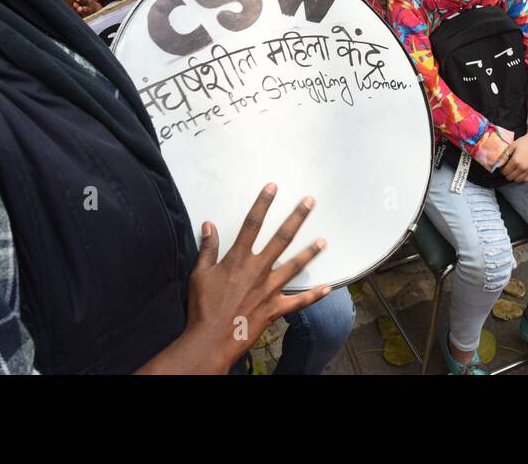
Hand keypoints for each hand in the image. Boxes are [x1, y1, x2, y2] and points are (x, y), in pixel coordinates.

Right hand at [181, 185, 329, 372]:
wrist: (210, 340)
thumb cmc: (202, 307)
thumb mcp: (199, 274)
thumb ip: (208, 248)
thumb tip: (209, 225)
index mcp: (238, 259)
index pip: (252, 224)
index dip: (263, 204)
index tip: (273, 187)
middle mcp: (258, 270)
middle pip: (281, 238)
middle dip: (297, 218)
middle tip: (310, 202)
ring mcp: (269, 290)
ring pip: (295, 266)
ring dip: (310, 252)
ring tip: (323, 240)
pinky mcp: (275, 308)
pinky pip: (299, 302)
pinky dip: (314, 296)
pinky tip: (328, 288)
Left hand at [500, 130, 527, 182]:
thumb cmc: (523, 142)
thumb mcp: (511, 146)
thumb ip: (504, 156)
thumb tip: (497, 164)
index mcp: (516, 161)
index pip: (505, 172)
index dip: (502, 170)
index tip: (502, 167)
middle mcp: (523, 167)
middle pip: (510, 177)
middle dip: (507, 173)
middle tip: (507, 168)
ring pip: (517, 180)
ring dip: (514, 176)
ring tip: (514, 170)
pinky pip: (526, 179)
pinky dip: (522, 178)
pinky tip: (520, 172)